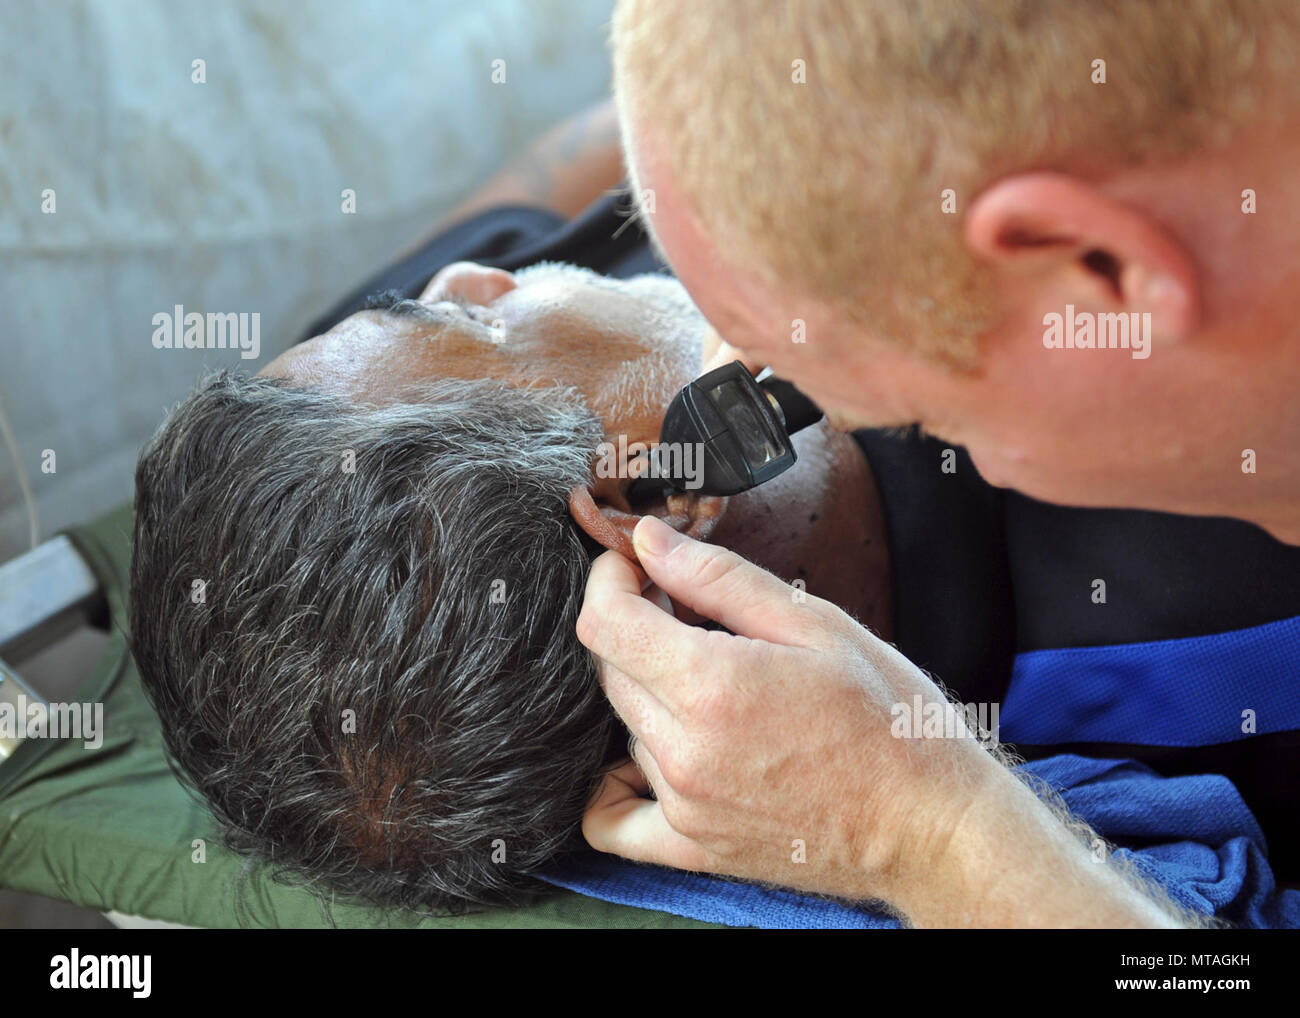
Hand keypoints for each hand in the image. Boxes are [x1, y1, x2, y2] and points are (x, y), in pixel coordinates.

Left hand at [575, 513, 1003, 906]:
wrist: (932, 824)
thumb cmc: (890, 719)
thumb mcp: (815, 623)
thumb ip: (718, 577)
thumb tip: (648, 539)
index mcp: (710, 685)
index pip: (604, 621)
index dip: (610, 580)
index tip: (634, 566)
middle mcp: (683, 750)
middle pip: (612, 670)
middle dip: (638, 628)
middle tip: (690, 615)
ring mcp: (684, 805)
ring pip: (627, 726)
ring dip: (652, 693)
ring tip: (717, 682)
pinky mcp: (693, 847)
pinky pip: (613, 819)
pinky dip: (617, 782)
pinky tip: (655, 752)